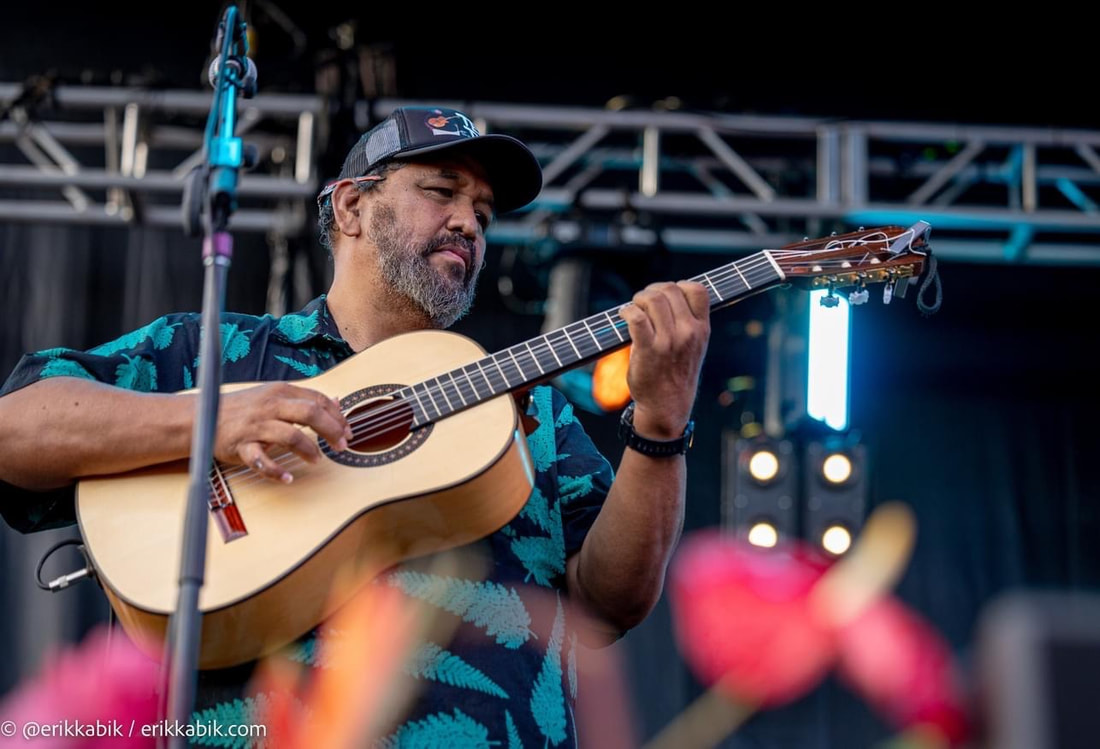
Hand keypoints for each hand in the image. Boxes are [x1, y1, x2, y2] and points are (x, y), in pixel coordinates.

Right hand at [213, 382, 351, 481]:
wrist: (202, 415)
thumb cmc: (244, 408)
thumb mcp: (274, 396)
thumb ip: (304, 400)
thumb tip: (336, 402)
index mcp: (281, 392)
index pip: (318, 400)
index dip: (337, 416)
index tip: (347, 431)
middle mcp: (270, 406)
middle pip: (310, 414)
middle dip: (331, 430)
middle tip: (341, 446)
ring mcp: (256, 425)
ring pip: (291, 435)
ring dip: (309, 450)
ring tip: (316, 459)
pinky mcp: (242, 445)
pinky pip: (261, 461)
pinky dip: (276, 471)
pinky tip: (287, 478)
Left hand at [619, 281, 709, 439]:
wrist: (667, 405)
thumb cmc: (675, 374)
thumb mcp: (693, 346)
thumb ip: (687, 322)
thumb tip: (664, 295)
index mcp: (702, 329)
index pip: (698, 290)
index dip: (678, 286)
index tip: (666, 295)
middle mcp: (689, 332)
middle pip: (669, 290)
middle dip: (651, 291)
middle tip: (642, 302)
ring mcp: (669, 341)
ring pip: (652, 299)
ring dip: (637, 299)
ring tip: (632, 309)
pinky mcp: (648, 349)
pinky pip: (636, 317)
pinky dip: (627, 311)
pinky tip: (623, 315)